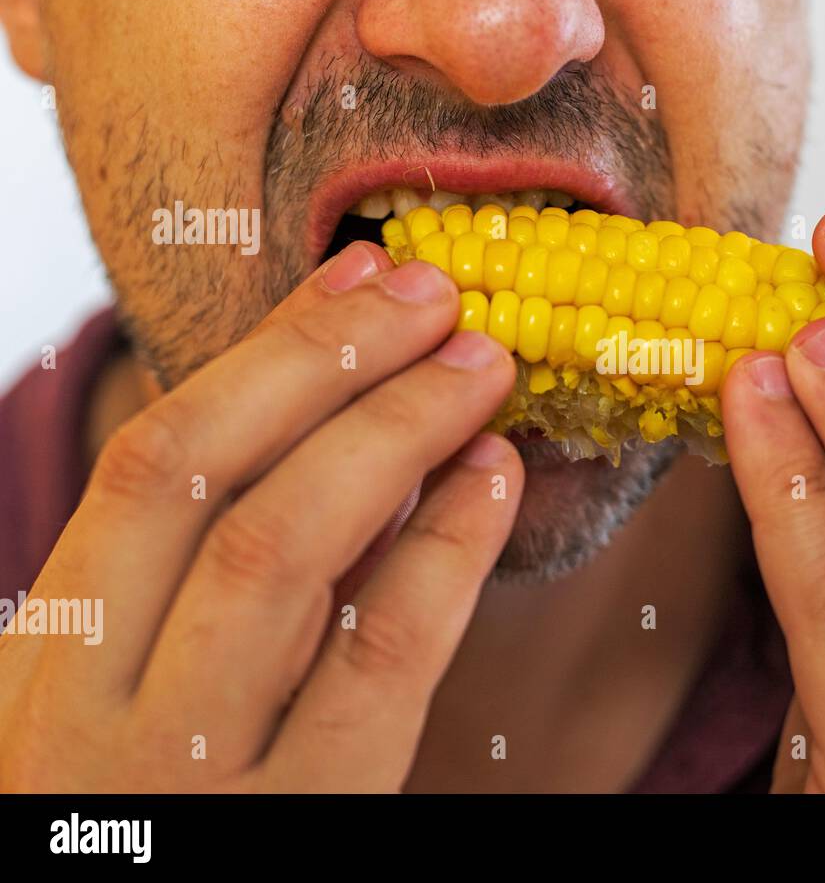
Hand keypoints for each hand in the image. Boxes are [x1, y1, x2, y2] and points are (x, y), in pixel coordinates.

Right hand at [0, 244, 521, 791]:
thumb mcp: (126, 697)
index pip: (154, 463)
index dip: (270, 355)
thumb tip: (326, 418)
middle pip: (211, 479)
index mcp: (52, 655)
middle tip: (440, 291)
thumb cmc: (145, 813)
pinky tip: (494, 482)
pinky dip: (442, 556)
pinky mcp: (300, 828)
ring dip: (395, 435)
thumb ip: (195, 583)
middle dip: (331, 364)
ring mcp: (188, 776)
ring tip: (482, 363)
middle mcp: (95, 708)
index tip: (362, 275)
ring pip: (284, 554)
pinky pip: (378, 668)